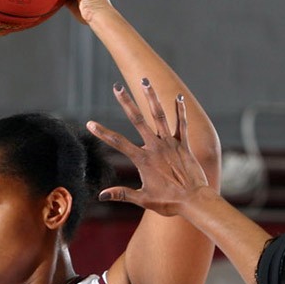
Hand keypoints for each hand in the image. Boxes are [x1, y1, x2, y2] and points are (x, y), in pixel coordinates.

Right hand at [89, 80, 211, 215]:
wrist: (194, 201)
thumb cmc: (169, 203)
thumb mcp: (143, 199)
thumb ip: (122, 194)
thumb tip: (101, 196)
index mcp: (143, 159)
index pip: (118, 142)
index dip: (103, 132)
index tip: (90, 123)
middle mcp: (156, 147)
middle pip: (137, 120)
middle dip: (126, 103)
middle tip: (117, 87)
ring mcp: (171, 144)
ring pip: (159, 115)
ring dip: (151, 97)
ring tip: (145, 81)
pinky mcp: (184, 145)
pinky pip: (182, 124)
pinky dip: (180, 111)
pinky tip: (179, 97)